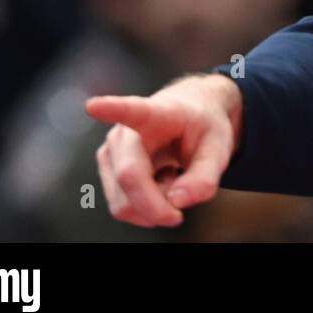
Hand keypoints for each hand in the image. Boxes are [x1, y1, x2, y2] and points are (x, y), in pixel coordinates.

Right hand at [86, 73, 242, 227]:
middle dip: (158, 206)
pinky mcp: (107, 170)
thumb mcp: (219, 147)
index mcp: (156, 113)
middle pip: (130, 178)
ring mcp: (110, 152)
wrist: (190, 117)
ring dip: (154, 206)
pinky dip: (147, 207)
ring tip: (173, 179)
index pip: (132, 110)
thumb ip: (205, 176)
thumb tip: (175, 202)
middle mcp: (124, 131)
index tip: (93, 106)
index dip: (112, 108)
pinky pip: (123, 206)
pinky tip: (161, 183)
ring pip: (124, 202)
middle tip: (184, 207)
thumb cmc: (202, 128)